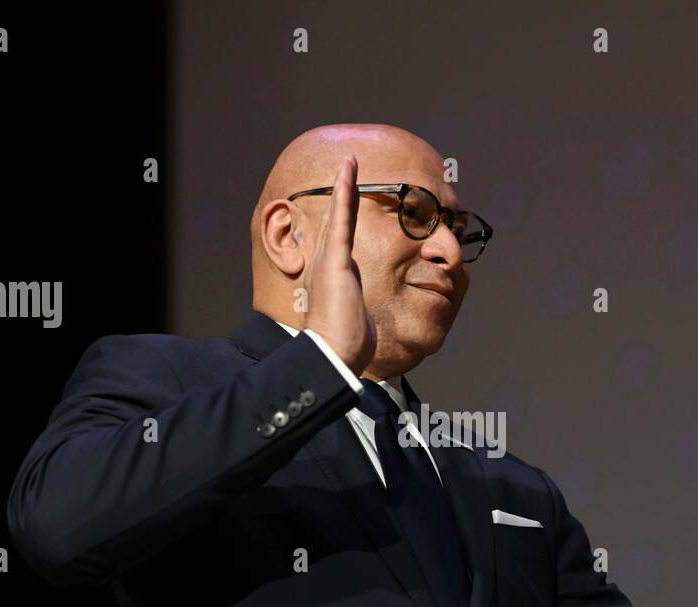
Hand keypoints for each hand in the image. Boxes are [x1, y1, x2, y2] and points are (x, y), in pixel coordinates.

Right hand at [301, 155, 375, 375]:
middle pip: (336, 222)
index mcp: (335, 279)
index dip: (344, 219)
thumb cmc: (347, 347)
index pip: (340, 242)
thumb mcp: (359, 323)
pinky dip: (344, 192)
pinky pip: (342, 218)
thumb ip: (361, 314)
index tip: (348, 202)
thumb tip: (370, 328)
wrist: (334, 355)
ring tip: (349, 161)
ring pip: (339, 215)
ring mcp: (329, 260)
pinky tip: (349, 169)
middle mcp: (328, 265)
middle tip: (347, 168)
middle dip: (342, 195)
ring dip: (343, 185)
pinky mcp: (335, 260)